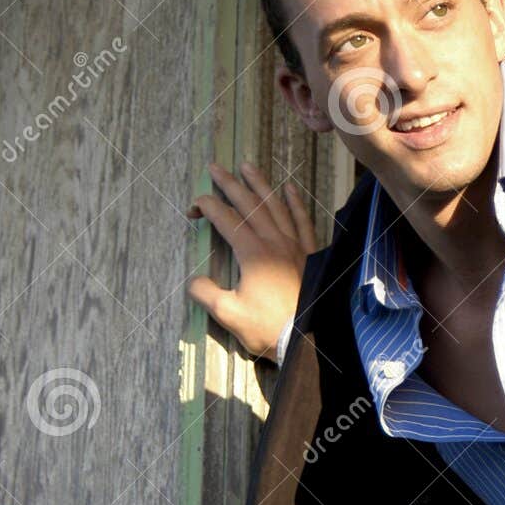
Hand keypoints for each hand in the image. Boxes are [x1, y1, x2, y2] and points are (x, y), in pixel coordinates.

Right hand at [186, 162, 317, 359]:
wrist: (307, 338)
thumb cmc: (268, 327)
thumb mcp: (229, 314)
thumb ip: (206, 294)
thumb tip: (194, 281)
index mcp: (252, 252)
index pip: (226, 219)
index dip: (207, 208)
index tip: (193, 207)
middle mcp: (274, 241)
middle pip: (249, 204)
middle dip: (229, 184)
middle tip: (215, 167)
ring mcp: (295, 245)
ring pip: (275, 206)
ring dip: (260, 184)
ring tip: (248, 166)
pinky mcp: (310, 254)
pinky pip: (303, 221)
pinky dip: (295, 203)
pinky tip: (289, 188)